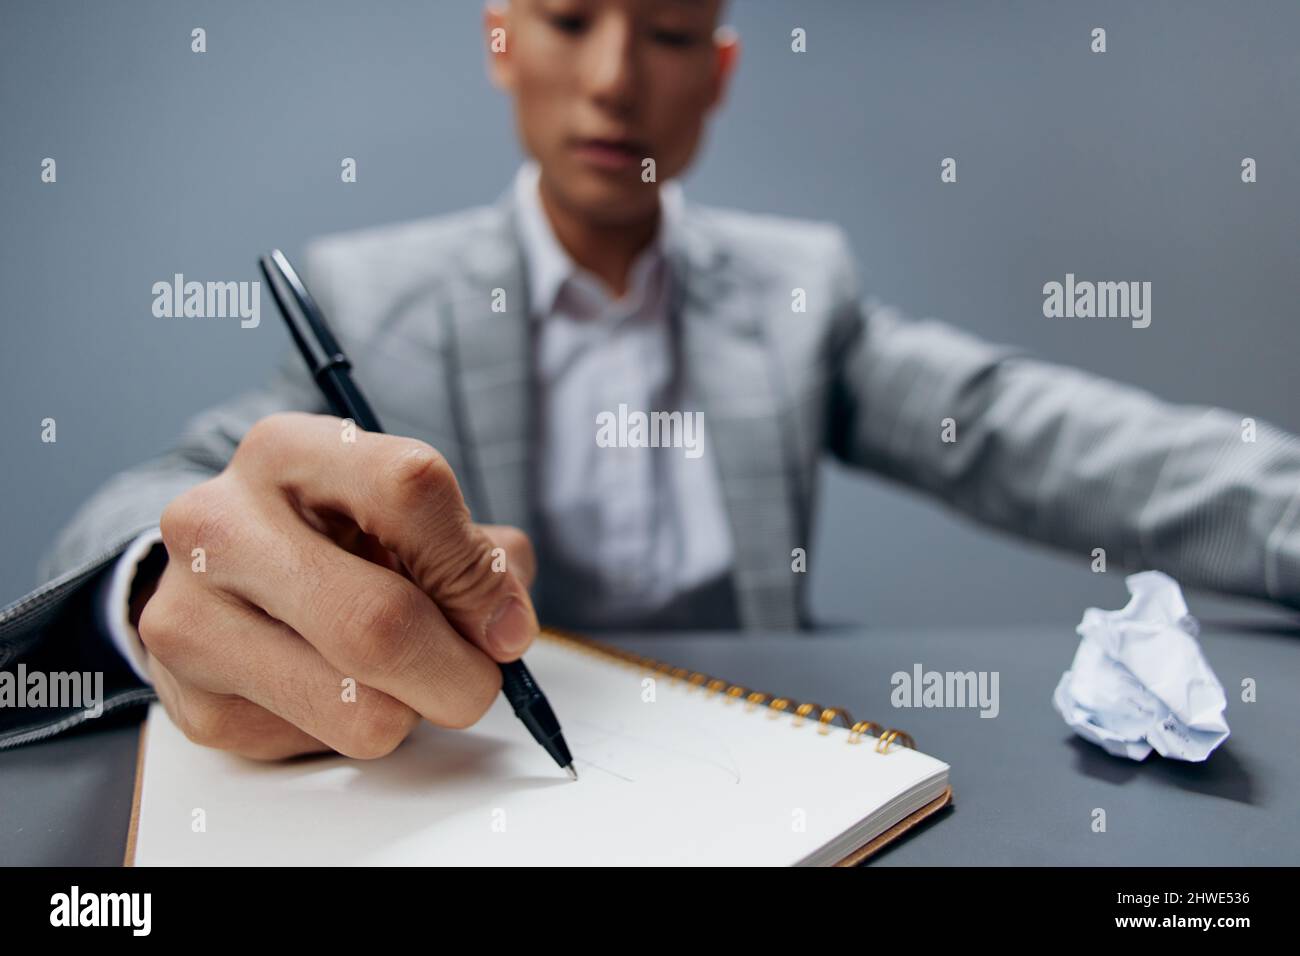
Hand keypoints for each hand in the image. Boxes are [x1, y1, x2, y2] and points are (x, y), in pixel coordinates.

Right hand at [137, 412, 538, 759]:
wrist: (220, 575)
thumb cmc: (339, 538)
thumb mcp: (409, 515)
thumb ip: (477, 558)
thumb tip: (505, 627)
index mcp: (290, 452)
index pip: (409, 490)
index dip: (476, 569)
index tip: (505, 621)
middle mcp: (222, 524)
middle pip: (380, 623)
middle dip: (460, 673)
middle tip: (478, 678)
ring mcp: (192, 616)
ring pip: (360, 710)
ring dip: (414, 711)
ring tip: (400, 677)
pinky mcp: (194, 703)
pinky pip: (325, 747)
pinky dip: (361, 729)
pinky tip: (336, 687)